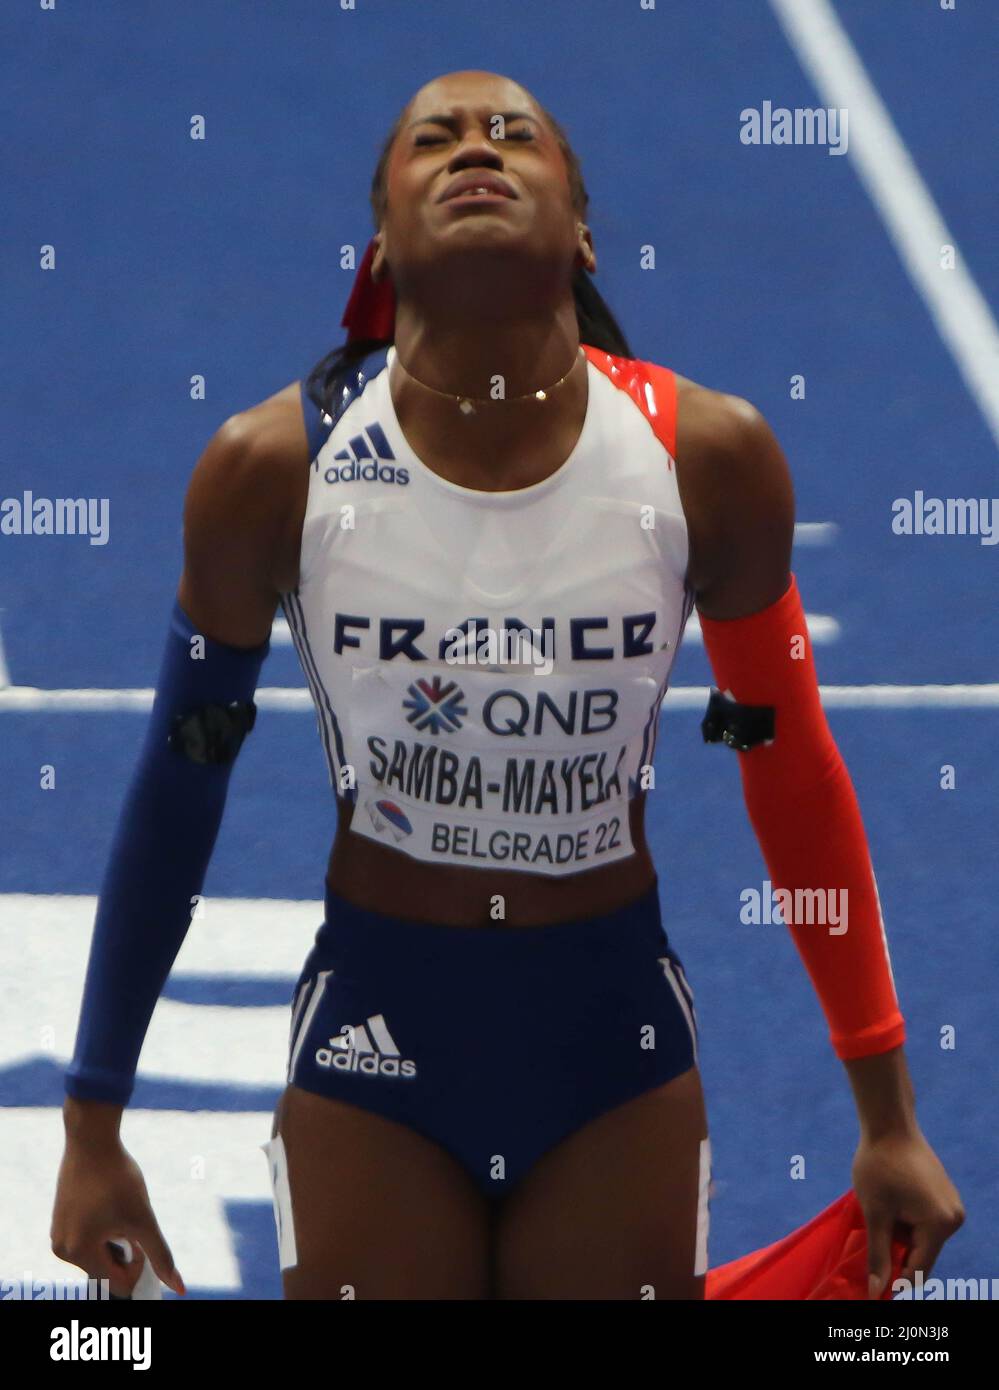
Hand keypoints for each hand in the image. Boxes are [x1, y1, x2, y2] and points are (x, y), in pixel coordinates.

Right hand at [51, 1135, 185, 1296]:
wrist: (92, 1140)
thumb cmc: (118, 1179)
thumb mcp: (143, 1218)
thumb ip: (160, 1255)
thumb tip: (179, 1288)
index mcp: (77, 1253)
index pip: (116, 1283)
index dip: (137, 1264)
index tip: (142, 1234)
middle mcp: (62, 1249)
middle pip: (106, 1269)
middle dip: (125, 1249)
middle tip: (130, 1218)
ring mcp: (58, 1234)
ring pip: (98, 1252)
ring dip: (115, 1238)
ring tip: (116, 1207)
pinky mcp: (60, 1219)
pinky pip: (87, 1238)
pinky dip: (103, 1228)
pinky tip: (107, 1203)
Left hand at [852, 1127, 963, 1298]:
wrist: (889, 1124)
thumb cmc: (878, 1166)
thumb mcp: (875, 1214)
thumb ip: (879, 1254)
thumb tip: (877, 1291)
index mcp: (940, 1225)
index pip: (918, 1269)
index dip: (894, 1279)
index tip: (873, 1285)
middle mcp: (954, 1218)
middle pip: (922, 1254)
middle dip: (897, 1250)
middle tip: (872, 1232)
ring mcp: (952, 1206)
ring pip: (922, 1238)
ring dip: (901, 1234)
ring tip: (881, 1210)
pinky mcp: (945, 1196)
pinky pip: (925, 1222)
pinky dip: (907, 1221)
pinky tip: (891, 1202)